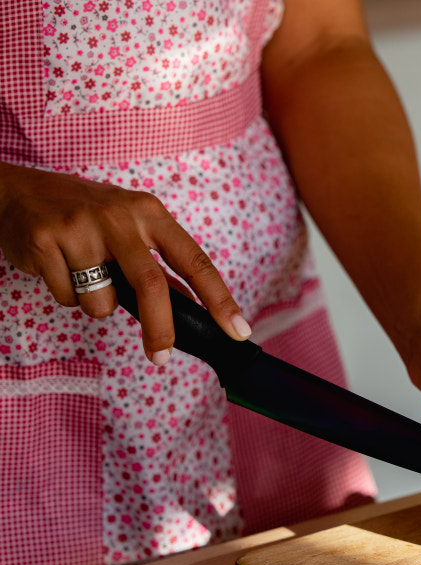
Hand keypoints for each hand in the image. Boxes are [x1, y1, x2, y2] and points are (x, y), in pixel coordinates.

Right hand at [0, 163, 250, 363]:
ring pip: (103, 301)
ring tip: (83, 274)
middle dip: (160, 329)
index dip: (220, 300)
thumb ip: (160, 265)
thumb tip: (195, 307)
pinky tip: (58, 267)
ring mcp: (81, 227)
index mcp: (151, 213)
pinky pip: (69, 297)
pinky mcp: (46, 241)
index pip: (195, 261)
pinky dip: (67, 295)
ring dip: (97, 304)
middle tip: (161, 356)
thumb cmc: (86, 216)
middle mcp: (120, 216)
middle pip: (152, 286)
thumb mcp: (131, 227)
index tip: (238, 330)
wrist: (17, 192)